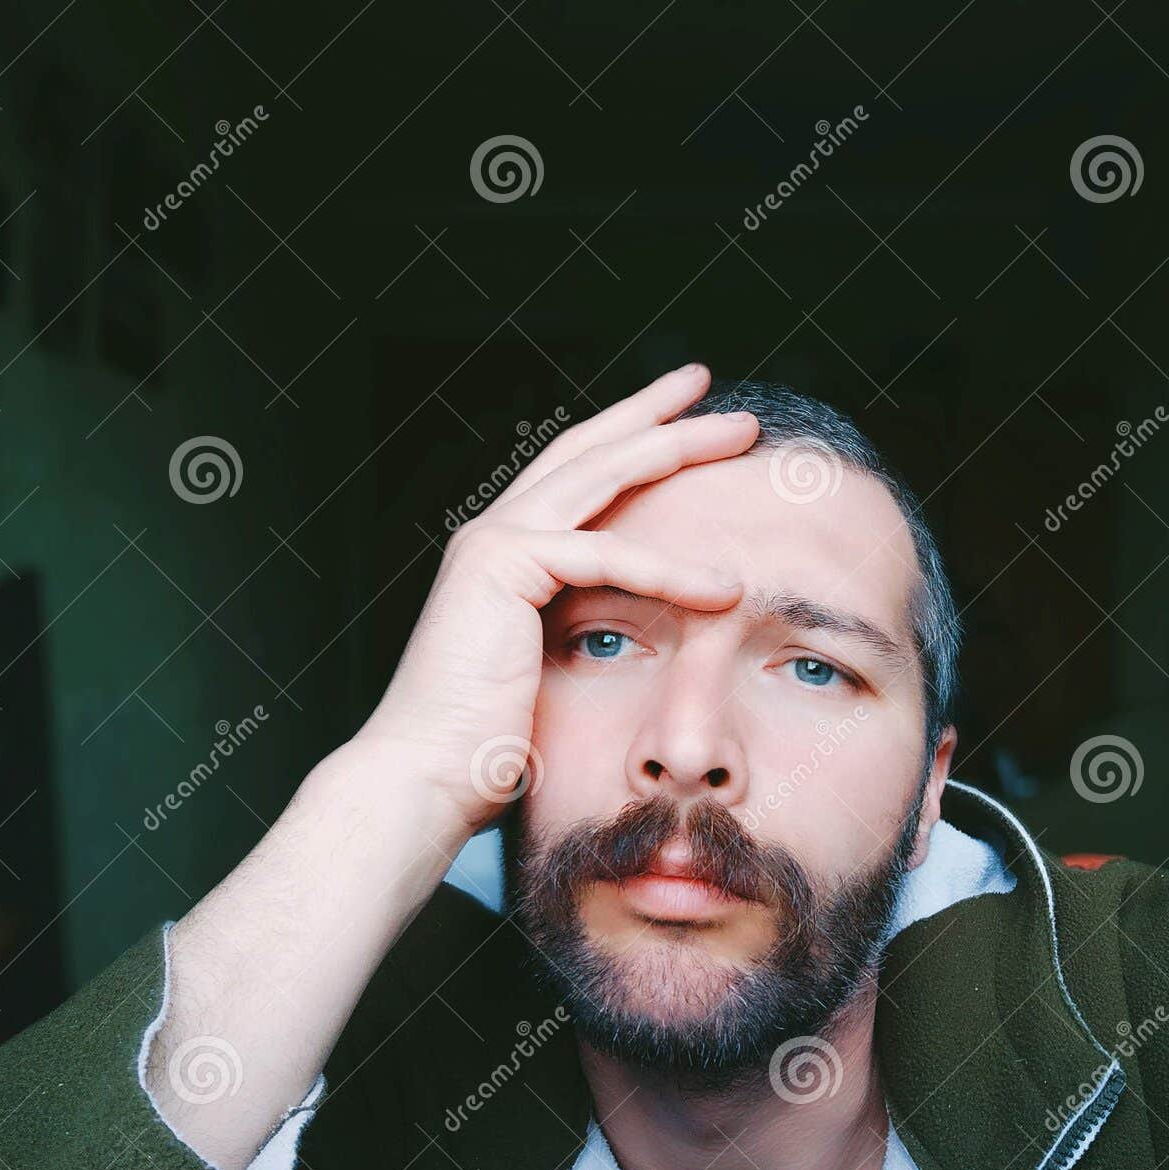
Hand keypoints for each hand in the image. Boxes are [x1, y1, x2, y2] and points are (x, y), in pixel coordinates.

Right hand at [359, 363, 757, 833]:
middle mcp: (495, 533)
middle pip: (590, 449)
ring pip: (604, 472)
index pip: (579, 476)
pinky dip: (670, 568)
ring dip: (677, 445)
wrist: (426, 779)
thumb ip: (588, 637)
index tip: (688, 419)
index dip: (632, 439)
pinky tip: (726, 585)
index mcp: (507, 555)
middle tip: (715, 390)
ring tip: (742, 433)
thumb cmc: (486, 746)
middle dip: (657, 413)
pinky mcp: (501, 565)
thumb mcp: (554, 677)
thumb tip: (642, 646)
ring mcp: (494, 541)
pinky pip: (606, 554)